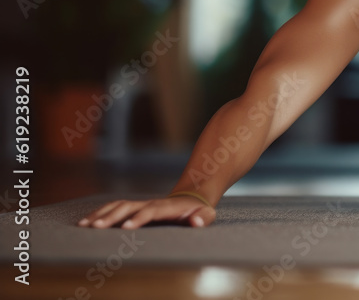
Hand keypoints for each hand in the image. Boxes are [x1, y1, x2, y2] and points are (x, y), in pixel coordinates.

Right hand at [76, 196, 215, 228]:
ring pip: (118, 205)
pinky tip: (86, 222)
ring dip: (101, 214)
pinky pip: (114, 208)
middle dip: (111, 217)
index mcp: (167, 207)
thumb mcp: (207, 214)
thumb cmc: (199, 211)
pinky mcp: (134, 207)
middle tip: (95, 228)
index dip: (139, 218)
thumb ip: (203, 218)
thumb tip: (196, 221)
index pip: (151, 211)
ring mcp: (141, 203)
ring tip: (83, 226)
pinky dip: (100, 213)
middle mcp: (151, 203)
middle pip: (129, 207)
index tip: (126, 228)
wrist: (192, 197)